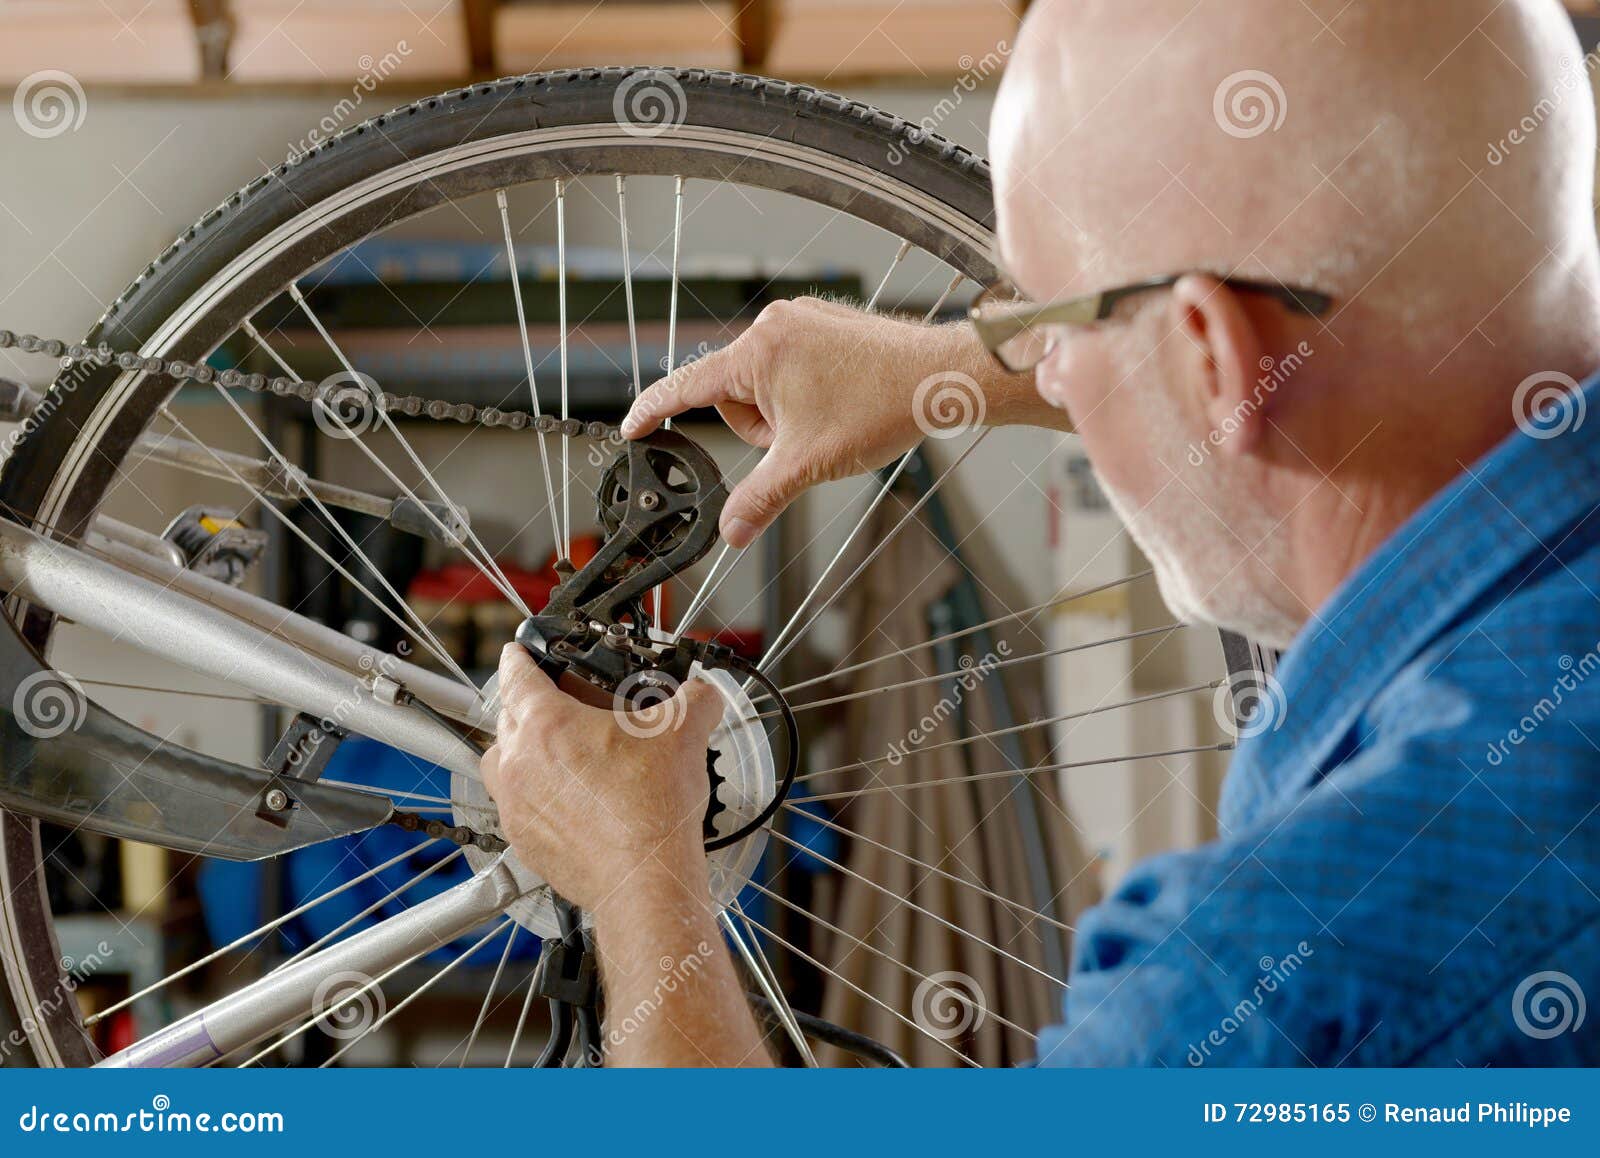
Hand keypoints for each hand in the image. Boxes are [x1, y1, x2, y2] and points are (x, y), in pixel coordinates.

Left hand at [479, 644, 724, 913]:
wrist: (644, 880)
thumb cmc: (651, 809)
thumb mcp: (684, 732)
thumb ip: (696, 699)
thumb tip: (704, 694)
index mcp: (544, 724)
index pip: (515, 673)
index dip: (519, 655)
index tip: (519, 651)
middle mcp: (517, 762)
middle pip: (505, 719)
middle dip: (527, 706)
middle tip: (559, 705)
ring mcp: (515, 805)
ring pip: (501, 765)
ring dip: (522, 751)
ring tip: (558, 753)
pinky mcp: (524, 841)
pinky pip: (516, 806)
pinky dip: (534, 795)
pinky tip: (570, 798)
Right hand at [620, 297, 982, 546]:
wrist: (938, 378)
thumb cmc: (880, 407)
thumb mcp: (807, 465)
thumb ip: (759, 499)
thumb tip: (731, 533)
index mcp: (757, 352)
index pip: (686, 385)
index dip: (654, 411)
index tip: (631, 428)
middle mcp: (774, 326)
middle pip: (734, 394)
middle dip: (760, 428)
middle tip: (802, 440)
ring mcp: (801, 321)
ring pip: (765, 384)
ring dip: (784, 414)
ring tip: (828, 421)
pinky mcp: (824, 325)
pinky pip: (792, 367)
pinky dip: (805, 395)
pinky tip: (840, 404)